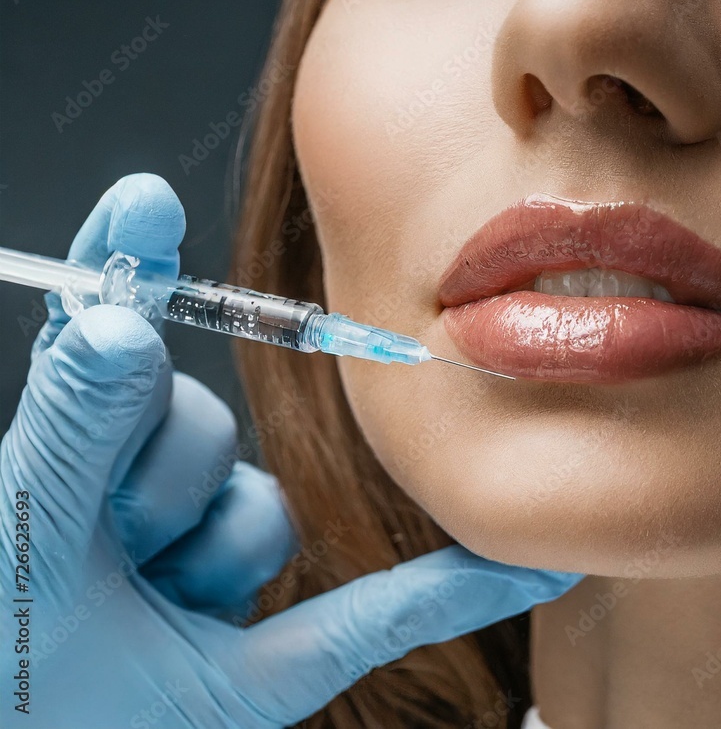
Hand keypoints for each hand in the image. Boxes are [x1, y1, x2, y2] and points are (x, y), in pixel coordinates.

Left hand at [0, 173, 582, 728]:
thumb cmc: (4, 674)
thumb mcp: (23, 541)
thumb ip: (73, 430)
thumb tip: (115, 316)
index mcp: (63, 461)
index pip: (102, 334)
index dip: (126, 261)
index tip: (144, 204)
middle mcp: (133, 500)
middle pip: (191, 418)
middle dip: (157, 464)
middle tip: (110, 533)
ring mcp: (203, 567)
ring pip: (255, 503)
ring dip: (214, 546)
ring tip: (163, 600)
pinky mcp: (270, 650)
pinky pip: (369, 610)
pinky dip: (443, 588)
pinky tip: (512, 571)